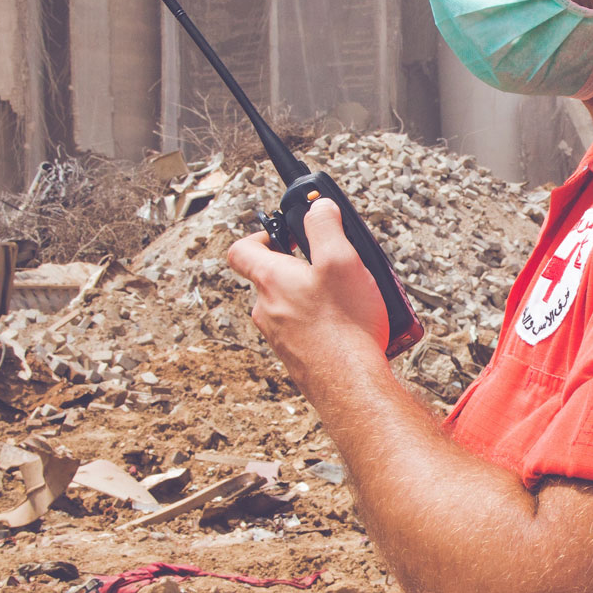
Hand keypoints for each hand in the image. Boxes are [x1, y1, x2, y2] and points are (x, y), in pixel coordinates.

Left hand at [227, 198, 389, 387]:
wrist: (350, 385)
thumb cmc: (345, 326)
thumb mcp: (342, 260)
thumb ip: (326, 226)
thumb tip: (318, 207)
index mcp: (271, 280)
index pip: (242, 250)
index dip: (261, 235)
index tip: (286, 235)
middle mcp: (267, 309)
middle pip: (271, 278)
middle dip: (300, 268)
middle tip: (329, 267)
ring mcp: (279, 336)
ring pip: (289, 305)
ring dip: (314, 297)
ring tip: (348, 300)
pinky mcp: (296, 356)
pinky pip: (304, 330)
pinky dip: (323, 323)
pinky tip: (350, 327)